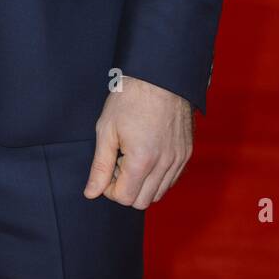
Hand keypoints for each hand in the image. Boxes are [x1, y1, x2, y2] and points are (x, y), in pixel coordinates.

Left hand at [84, 75, 193, 208]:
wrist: (159, 76)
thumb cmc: (130, 98)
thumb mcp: (107, 130)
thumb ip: (100, 166)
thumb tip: (91, 193)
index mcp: (142, 160)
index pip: (124, 198)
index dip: (110, 188)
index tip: (107, 168)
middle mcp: (164, 164)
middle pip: (142, 201)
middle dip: (126, 188)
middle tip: (119, 163)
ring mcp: (179, 160)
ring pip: (159, 193)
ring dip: (142, 183)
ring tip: (133, 156)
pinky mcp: (186, 153)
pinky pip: (171, 180)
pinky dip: (158, 177)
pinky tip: (147, 155)